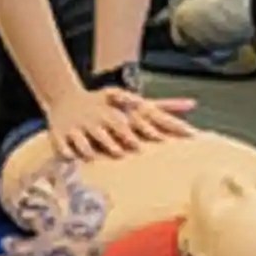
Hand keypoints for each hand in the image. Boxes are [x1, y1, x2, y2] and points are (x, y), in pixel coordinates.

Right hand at [45, 88, 194, 160]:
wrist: (65, 98)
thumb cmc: (108, 103)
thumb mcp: (133, 101)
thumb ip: (164, 106)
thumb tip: (193, 104)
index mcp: (120, 109)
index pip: (135, 117)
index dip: (148, 127)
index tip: (161, 137)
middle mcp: (101, 115)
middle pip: (116, 125)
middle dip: (127, 135)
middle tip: (138, 147)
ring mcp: (82, 124)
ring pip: (93, 134)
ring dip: (104, 143)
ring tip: (115, 153)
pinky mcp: (62, 133)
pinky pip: (67, 142)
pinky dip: (71, 149)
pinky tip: (75, 158)